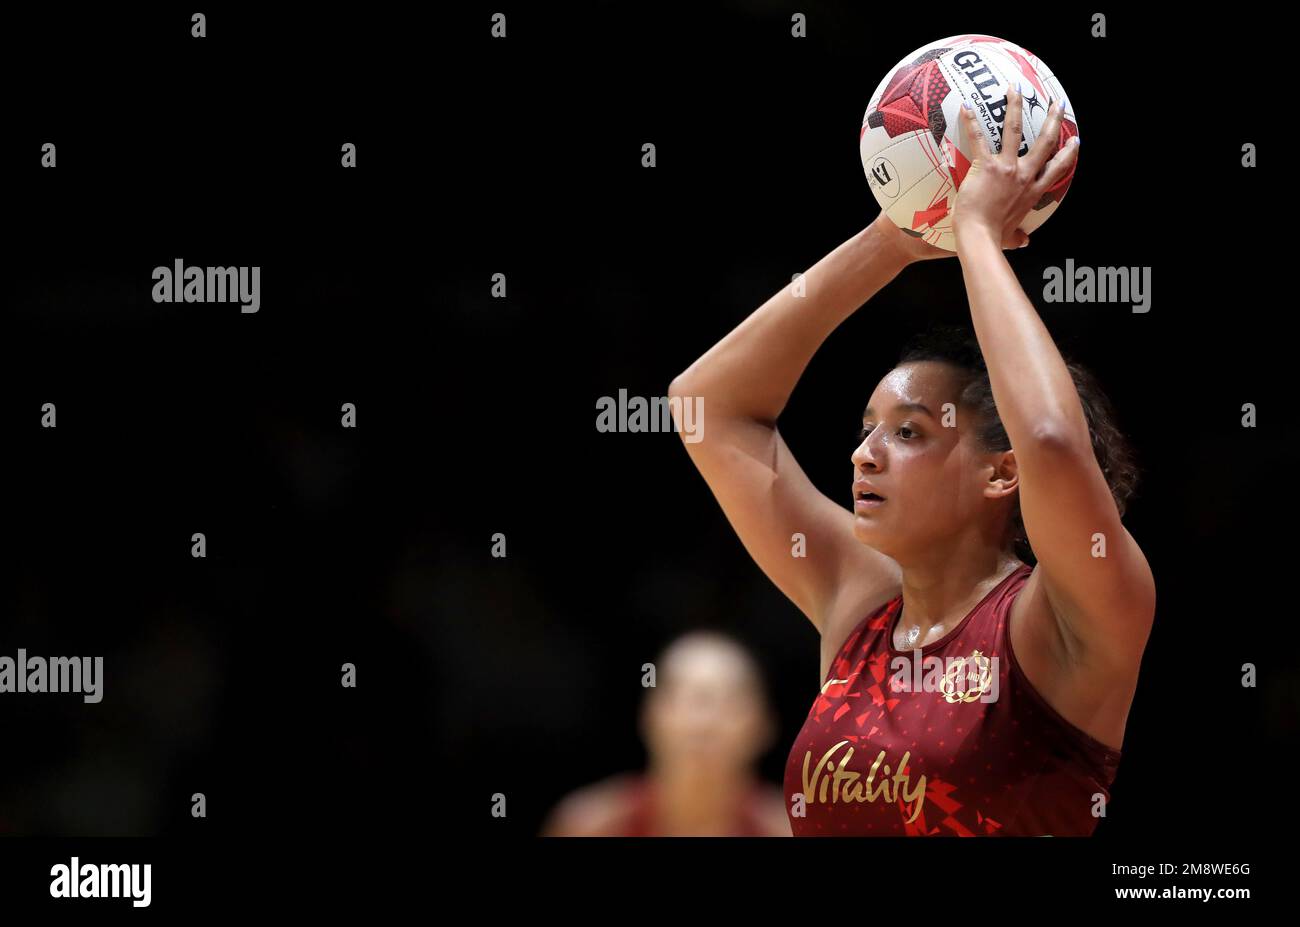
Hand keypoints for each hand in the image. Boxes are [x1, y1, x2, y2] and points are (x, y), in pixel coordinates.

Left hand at [951, 85, 1079, 248]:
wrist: (979, 237)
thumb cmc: (994, 238)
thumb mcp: (1011, 237)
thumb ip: (1018, 236)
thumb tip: (1024, 241)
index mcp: (1033, 193)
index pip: (1057, 169)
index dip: (1068, 153)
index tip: (1075, 140)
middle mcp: (1024, 176)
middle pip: (1044, 142)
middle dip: (1053, 120)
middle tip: (1057, 103)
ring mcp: (1007, 168)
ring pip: (1014, 131)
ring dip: (1015, 107)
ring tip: (1014, 89)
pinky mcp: (986, 166)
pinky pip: (979, 139)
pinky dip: (972, 122)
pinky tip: (968, 107)